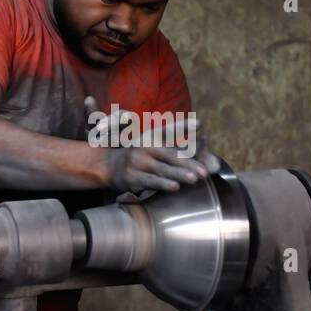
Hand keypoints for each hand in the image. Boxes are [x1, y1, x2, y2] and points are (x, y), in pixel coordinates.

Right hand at [85, 96, 211, 193]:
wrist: (105, 166)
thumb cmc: (135, 156)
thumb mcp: (149, 143)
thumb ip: (171, 140)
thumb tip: (200, 135)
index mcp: (150, 137)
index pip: (169, 130)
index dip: (184, 125)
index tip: (200, 123)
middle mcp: (144, 147)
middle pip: (170, 154)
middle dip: (189, 163)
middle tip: (205, 171)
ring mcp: (138, 162)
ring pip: (163, 169)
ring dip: (180, 174)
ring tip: (195, 178)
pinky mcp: (132, 177)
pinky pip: (150, 181)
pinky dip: (163, 184)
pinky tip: (175, 187)